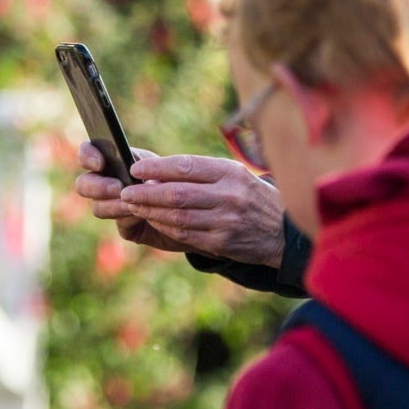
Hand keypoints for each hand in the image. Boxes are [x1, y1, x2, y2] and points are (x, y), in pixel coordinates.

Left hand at [72, 143, 286, 266]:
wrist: (282, 230)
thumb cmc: (250, 195)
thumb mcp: (234, 174)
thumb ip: (202, 172)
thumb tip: (158, 172)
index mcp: (230, 172)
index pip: (187, 166)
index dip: (158, 167)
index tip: (136, 168)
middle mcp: (229, 195)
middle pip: (178, 193)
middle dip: (146, 192)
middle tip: (125, 190)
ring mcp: (225, 221)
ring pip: (177, 216)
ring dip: (150, 211)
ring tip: (133, 205)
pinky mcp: (222, 242)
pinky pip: (185, 234)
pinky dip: (164, 227)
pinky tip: (153, 220)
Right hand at [74, 144, 189, 252]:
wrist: (194, 208)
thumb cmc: (177, 178)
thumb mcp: (163, 165)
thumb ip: (145, 166)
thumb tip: (132, 173)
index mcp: (114, 161)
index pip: (88, 153)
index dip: (87, 156)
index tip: (99, 163)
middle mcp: (107, 183)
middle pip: (83, 184)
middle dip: (96, 186)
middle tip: (118, 187)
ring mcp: (114, 206)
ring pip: (98, 207)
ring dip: (115, 205)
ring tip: (134, 203)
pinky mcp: (126, 227)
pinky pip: (120, 224)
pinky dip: (131, 218)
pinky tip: (144, 215)